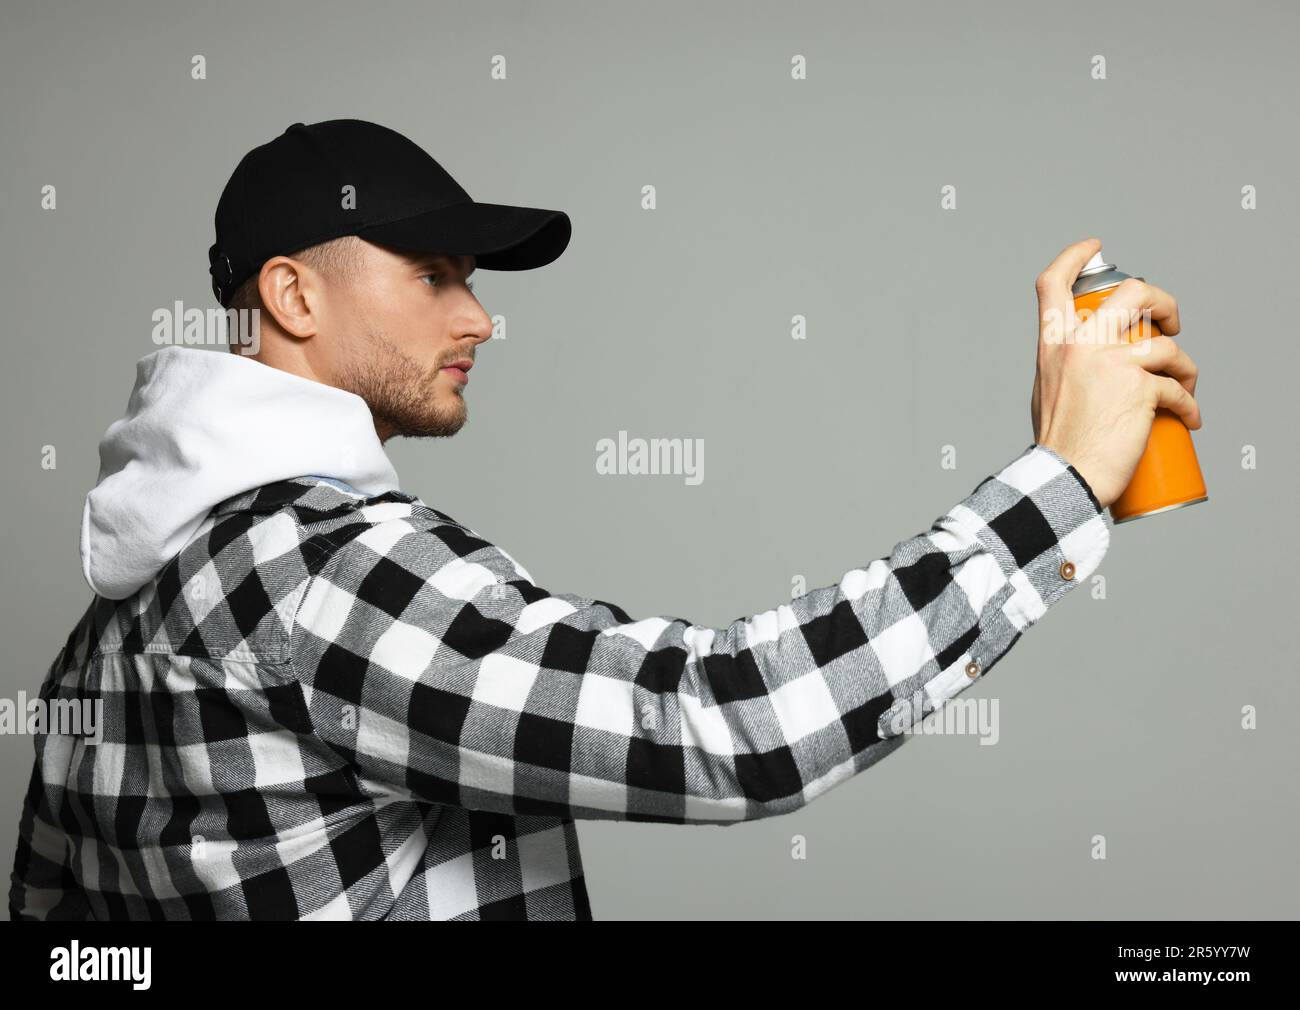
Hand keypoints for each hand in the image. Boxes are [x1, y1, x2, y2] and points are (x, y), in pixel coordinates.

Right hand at [1030, 237, 1201, 509]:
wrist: (1064, 478)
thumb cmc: (1056, 445)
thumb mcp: (1047, 392)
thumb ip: (1064, 368)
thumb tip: (1091, 363)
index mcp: (1052, 345)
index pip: (1053, 284)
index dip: (1073, 256)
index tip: (1093, 246)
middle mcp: (1081, 345)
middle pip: (1132, 293)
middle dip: (1162, 301)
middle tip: (1170, 323)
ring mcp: (1112, 364)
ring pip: (1166, 343)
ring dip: (1185, 365)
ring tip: (1185, 386)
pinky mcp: (1141, 389)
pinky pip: (1177, 387)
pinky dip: (1188, 404)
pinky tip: (1189, 419)